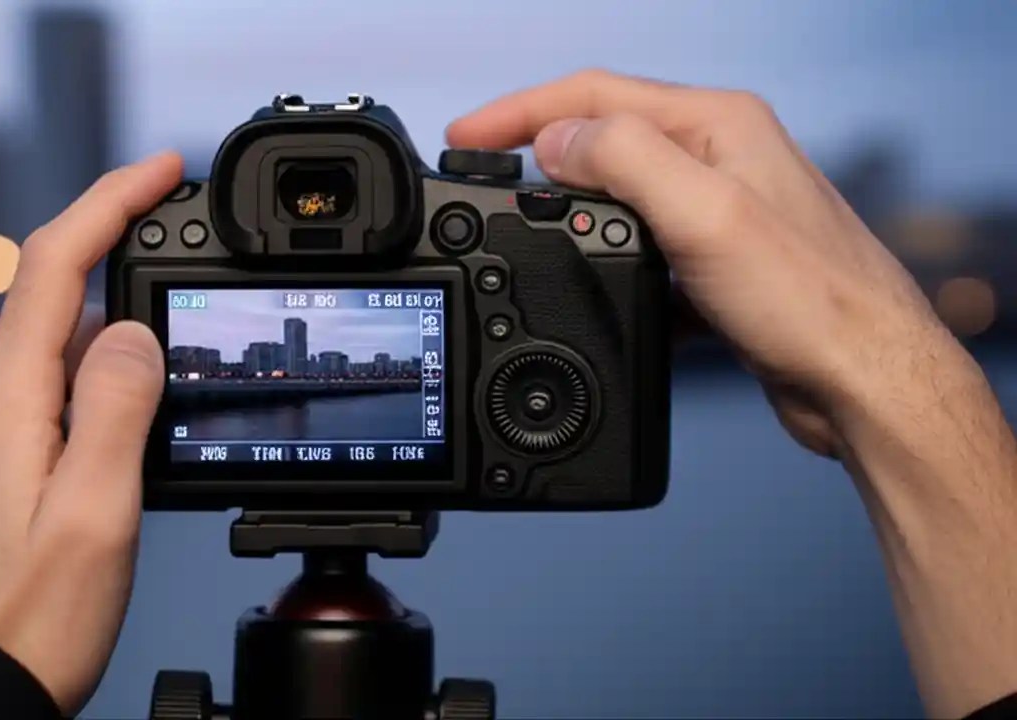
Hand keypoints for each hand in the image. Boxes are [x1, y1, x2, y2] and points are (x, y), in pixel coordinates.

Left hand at [0, 152, 181, 714]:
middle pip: (60, 309)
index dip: (109, 203)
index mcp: (8, 404)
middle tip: (196, 305)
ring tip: (174, 406)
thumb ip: (120, 409)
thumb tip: (137, 333)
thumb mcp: (98, 513)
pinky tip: (127, 448)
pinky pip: (48, 412)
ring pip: (59, 368)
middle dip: (130, 284)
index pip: (54, 266)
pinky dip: (95, 404)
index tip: (160, 171)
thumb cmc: (28, 624)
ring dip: (119, 359)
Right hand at [451, 72, 1016, 717]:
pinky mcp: (717, 264)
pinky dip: (605, 256)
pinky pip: (642, 246)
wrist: (864, 381)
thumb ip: (623, 161)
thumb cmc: (810, 300)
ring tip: (521, 224)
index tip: (464, 135)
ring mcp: (720, 210)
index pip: (595, 95)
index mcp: (717, 125)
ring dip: (569, 205)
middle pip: (604, 135)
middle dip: (536, 149)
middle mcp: (720, 157)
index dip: (519, 111)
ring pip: (621, 194)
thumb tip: (554, 141)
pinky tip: (590, 281)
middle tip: (481, 173)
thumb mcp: (704, 215)